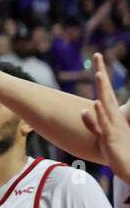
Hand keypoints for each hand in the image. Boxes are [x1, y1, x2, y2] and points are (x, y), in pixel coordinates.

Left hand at [81, 53, 129, 184]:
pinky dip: (98, 116)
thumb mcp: (105, 134)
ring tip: (98, 74)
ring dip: (102, 90)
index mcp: (112, 115)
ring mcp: (112, 127)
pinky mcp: (110, 139)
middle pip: (105, 92)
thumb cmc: (119, 152)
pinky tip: (94, 104)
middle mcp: (113, 118)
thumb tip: (88, 110)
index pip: (105, 90)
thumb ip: (95, 123)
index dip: (101, 73)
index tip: (97, 56)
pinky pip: (102, 126)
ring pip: (105, 106)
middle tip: (97, 55)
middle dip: (101, 73)